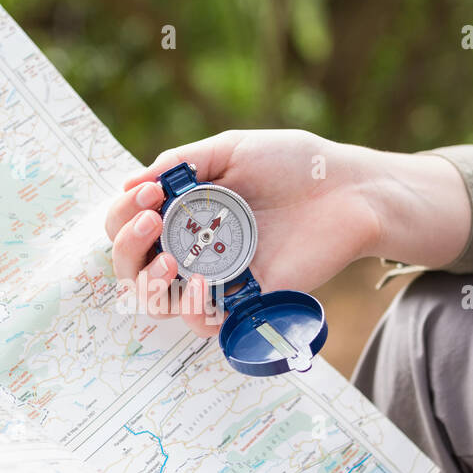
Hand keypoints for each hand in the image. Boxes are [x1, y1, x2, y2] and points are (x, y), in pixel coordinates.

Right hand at [105, 129, 471, 336]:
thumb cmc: (293, 165)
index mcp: (182, 211)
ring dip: (148, 284)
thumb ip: (181, 163)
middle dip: (127, 248)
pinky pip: (204, 322)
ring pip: (157, 303)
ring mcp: (216, 277)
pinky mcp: (245, 301)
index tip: (149, 195)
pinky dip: (193, 309)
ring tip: (169, 262)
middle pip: (130, 268)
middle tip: (150, 224)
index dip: (124, 214)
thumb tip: (129, 184)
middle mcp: (191, 248)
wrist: (347, 191)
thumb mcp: (231, 150)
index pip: (127, 224)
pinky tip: (203, 287)